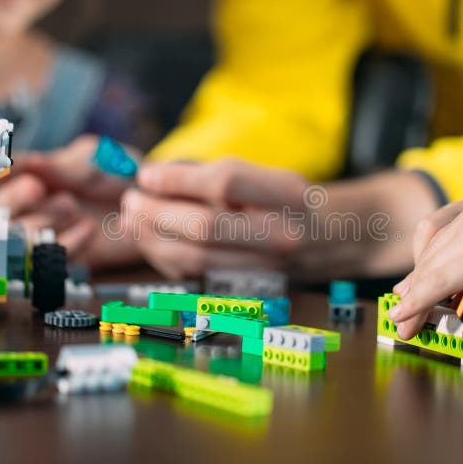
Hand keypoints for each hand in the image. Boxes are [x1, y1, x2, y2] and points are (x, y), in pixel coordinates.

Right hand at [0, 135, 140, 266]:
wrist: (156, 199)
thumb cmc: (122, 170)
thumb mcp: (94, 157)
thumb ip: (63, 163)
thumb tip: (30, 162)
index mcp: (35, 173)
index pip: (1, 174)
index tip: (1, 169)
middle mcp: (36, 203)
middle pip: (1, 209)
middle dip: (15, 199)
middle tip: (36, 188)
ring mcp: (51, 230)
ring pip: (22, 237)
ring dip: (40, 222)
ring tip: (71, 205)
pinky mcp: (70, 252)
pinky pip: (54, 259)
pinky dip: (67, 245)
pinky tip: (88, 229)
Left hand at [124, 159, 435, 279]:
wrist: (332, 241)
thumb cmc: (289, 202)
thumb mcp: (267, 176)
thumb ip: (217, 176)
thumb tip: (152, 179)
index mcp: (289, 197)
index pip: (226, 181)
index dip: (179, 177)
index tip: (146, 174)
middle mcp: (282, 235)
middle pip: (204, 226)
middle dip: (156, 213)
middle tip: (129, 200)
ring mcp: (266, 268)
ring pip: (194, 258)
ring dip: (151, 239)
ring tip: (131, 219)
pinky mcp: (250, 290)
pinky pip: (195, 278)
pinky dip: (164, 259)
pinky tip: (149, 241)